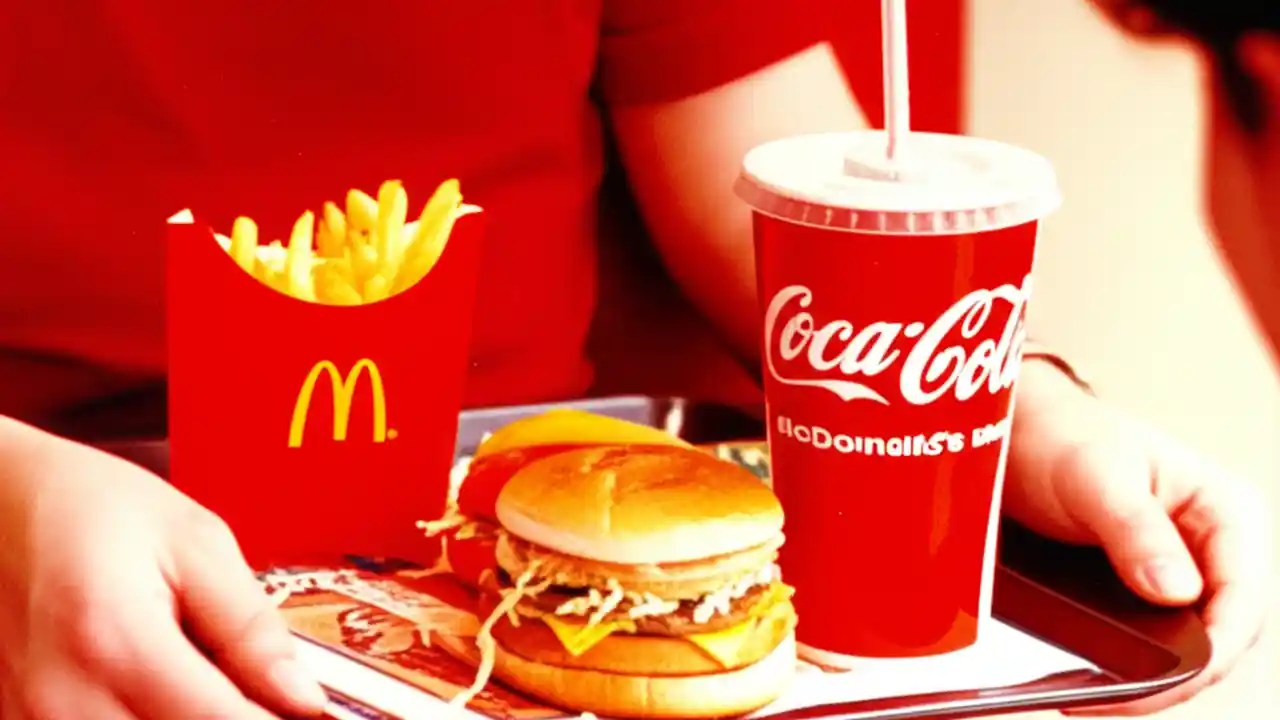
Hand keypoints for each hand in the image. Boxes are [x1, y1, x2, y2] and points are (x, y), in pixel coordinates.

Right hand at [0, 418, 327, 718]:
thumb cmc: (94, 507)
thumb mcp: (194, 542)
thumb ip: (251, 628)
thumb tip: (305, 699)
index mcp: (115, 640)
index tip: (305, 711)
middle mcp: (64, 699)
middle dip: (233, 719)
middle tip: (257, 688)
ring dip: (185, 718)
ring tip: (202, 674)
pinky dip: (143, 719)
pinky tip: (161, 687)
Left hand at [1006, 361, 1272, 714]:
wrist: (1014, 429)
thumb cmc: (1059, 437)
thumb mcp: (1094, 478)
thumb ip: (1135, 530)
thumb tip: (1178, 594)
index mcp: (1223, 511)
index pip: (1241, 602)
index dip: (1212, 651)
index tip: (1166, 680)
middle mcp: (1211, 547)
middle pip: (1217, 636)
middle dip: (1175, 676)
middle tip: (1108, 701)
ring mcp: (1178, 570)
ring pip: (1184, 645)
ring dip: (1148, 678)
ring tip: (1091, 697)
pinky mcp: (1140, 587)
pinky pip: (1148, 638)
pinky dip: (1126, 663)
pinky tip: (1090, 680)